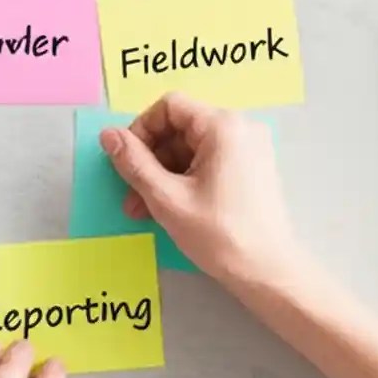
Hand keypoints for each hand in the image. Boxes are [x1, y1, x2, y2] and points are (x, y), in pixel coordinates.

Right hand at [99, 92, 302, 284]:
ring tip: (145, 210)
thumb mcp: (167, 198)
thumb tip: (109, 136)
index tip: (126, 161)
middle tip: (131, 195)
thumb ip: (134, 163)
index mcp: (223, 126)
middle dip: (151, 159)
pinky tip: (170, 208)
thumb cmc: (220, 235)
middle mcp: (242, 128)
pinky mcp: (252, 168)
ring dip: (164, 174)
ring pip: (193, 148)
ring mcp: (250, 148)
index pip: (169, 107)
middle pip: (181, 128)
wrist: (268, 271)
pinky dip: (186, 179)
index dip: (141, 130)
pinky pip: (210, 161)